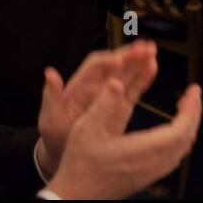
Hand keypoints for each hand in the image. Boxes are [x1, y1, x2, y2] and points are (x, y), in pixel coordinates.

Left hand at [36, 41, 158, 175]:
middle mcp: (96, 86)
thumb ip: (52, 96)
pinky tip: (153, 67)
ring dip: (139, 62)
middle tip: (144, 47)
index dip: (108, 62)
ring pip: (126, 74)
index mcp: (80, 86)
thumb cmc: (55, 135)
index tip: (119, 60)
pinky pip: (133, 89)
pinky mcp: (120, 106)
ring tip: (152, 51)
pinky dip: (143, 78)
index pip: (95, 66)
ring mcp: (109, 95)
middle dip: (129, 55)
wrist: (65, 155)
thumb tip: (49, 72)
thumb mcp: (50, 118)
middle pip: (115, 65)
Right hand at [47, 80, 200, 199]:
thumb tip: (117, 81)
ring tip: (184, 107)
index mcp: (142, 150)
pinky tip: (170, 129)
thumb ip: (104, 104)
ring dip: (188, 126)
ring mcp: (152, 173)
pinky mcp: (148, 177)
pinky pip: (174, 157)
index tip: (193, 90)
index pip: (180, 130)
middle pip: (187, 138)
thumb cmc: (80, 164)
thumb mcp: (86, 128)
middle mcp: (152, 164)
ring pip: (182, 149)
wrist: (76, 195)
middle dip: (194, 113)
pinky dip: (179, 138)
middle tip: (191, 94)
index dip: (191, 109)